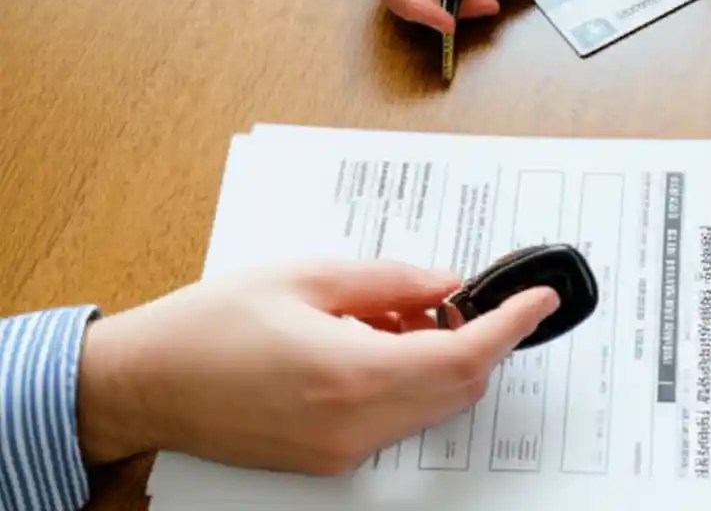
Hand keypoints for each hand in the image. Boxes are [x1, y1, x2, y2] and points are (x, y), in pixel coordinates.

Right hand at [76, 259, 557, 473]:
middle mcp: (355, 426)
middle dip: (478, 338)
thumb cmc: (209, 326)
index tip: (538, 300)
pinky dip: (410, 379)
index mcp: (351, 374)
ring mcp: (344, 451)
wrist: (146, 385)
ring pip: (432, 406)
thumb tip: (448, 283)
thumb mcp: (306, 276)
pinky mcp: (331, 459)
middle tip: (457, 293)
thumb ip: (392, 281)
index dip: (512, 326)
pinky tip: (377, 341)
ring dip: (442, 358)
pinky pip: (399, 419)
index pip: (465, 356)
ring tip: (400, 312)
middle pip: (459, 387)